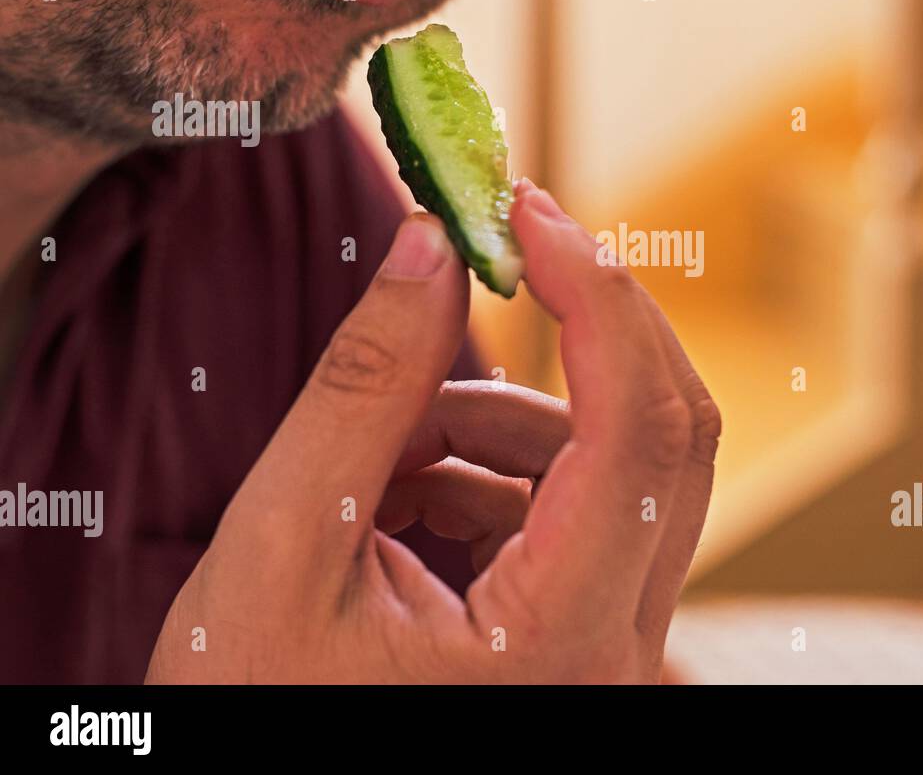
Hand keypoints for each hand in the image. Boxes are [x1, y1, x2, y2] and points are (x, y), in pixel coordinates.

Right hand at [145, 182, 719, 682]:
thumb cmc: (254, 709)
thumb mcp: (282, 546)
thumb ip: (366, 388)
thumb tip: (430, 246)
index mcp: (560, 641)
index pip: (641, 433)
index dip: (598, 300)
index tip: (529, 213)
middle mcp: (618, 650)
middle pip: (668, 435)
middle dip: (585, 330)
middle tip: (500, 252)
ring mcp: (609, 645)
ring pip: (610, 466)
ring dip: (501, 421)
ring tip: (380, 454)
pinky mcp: (581, 632)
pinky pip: (570, 506)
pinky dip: (492, 471)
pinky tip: (398, 498)